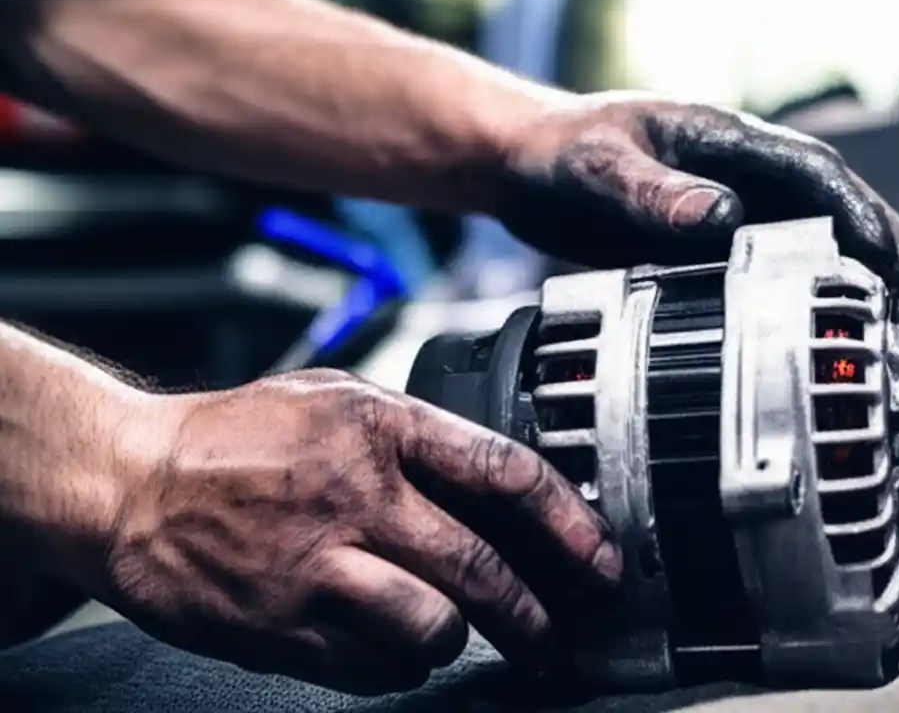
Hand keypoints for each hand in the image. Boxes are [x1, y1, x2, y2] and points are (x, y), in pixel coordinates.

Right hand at [87, 370, 618, 694]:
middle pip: (481, 571)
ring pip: (433, 630)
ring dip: (456, 639)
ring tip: (449, 628)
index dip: (569, 522)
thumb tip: (503, 482)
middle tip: (554, 634)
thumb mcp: (335, 399)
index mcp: (377, 429)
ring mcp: (314, 569)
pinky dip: (395, 664)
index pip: (504, 473)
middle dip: (536, 615)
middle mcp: (353, 497)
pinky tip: (383, 639)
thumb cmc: (238, 437)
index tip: (600, 560)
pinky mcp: (281, 629)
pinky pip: (374, 668)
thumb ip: (417, 434)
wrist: (127, 483)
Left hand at [495, 92, 898, 307]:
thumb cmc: (559, 149)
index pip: (810, 172)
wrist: (522, 168)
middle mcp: (736, 173)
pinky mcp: (706, 247)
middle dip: (881, 243)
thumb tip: (720, 216)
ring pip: (804, 240)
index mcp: (723, 140)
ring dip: (851, 273)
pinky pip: (765, 269)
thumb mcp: (599, 168)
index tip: (889, 252)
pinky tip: (817, 328)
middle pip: (827, 206)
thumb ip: (653, 192)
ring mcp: (726, 210)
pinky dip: (799, 295)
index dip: (857, 211)